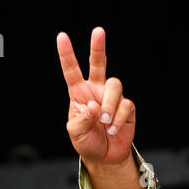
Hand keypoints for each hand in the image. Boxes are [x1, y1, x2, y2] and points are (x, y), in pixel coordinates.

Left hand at [57, 26, 135, 167]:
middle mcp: (96, 90)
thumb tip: (94, 106)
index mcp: (80, 94)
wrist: (105, 157)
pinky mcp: (126, 107)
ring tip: (104, 122)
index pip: (72, 71)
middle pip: (99, 63)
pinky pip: (125, 106)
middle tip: (98, 31)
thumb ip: (82, 119)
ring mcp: (112, 97)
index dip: (67, 54)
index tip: (62, 36)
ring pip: (114, 86)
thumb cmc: (87, 142)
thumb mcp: (76, 134)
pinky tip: (112, 130)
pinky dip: (117, 120)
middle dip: (98, 47)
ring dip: (109, 105)